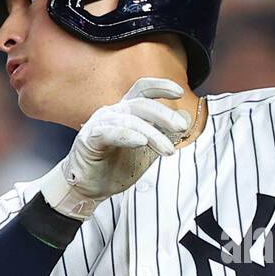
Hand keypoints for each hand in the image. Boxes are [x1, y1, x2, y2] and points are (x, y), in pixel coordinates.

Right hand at [37, 77, 190, 218]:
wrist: (90, 189)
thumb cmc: (116, 166)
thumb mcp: (147, 151)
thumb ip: (163, 136)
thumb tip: (185, 122)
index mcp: (125, 112)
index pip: (142, 90)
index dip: (160, 86)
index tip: (179, 92)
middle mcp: (112, 113)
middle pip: (140, 103)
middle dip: (163, 114)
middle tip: (181, 127)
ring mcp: (99, 124)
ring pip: (129, 120)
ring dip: (152, 134)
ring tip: (168, 150)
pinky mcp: (89, 140)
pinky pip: (108, 132)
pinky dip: (126, 135)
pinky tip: (141, 142)